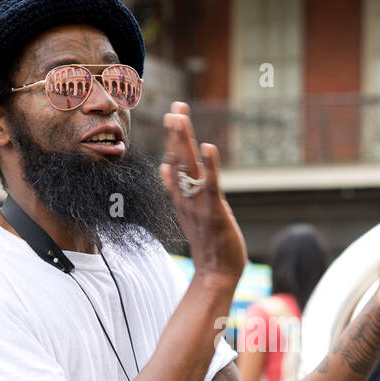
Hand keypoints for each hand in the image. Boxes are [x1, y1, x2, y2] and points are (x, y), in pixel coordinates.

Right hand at [158, 101, 244, 288]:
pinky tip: (209, 147)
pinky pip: (210, 185)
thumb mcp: (190, 214)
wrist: (215, 275)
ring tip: (180, 116)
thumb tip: (164, 167)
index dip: (173, 138)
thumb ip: (177, 189)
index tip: (172, 114)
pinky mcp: (214, 212)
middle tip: (176, 105)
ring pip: (189, 167)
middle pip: (178, 159)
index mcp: (181, 197)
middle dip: (176, 131)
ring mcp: (199, 204)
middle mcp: (187, 198)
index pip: (174, 162)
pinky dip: (209, 166)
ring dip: (184, 141)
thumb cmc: (208, 245)